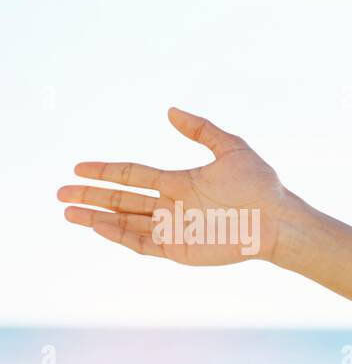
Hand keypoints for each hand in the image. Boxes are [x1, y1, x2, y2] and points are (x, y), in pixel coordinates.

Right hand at [58, 107, 299, 264]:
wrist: (279, 221)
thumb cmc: (261, 186)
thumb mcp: (231, 149)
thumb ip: (201, 130)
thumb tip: (170, 111)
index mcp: (180, 182)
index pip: (133, 176)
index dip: (105, 172)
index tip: (79, 167)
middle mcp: (174, 206)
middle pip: (123, 200)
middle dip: (91, 196)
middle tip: (60, 192)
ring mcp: (176, 230)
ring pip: (127, 223)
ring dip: (97, 218)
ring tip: (68, 212)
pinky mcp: (182, 251)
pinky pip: (144, 244)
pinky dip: (120, 236)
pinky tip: (99, 226)